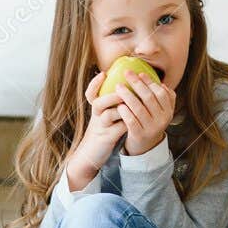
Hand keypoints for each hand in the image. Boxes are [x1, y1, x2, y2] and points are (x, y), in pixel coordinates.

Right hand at [65, 72, 127, 189]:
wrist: (91, 154)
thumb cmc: (102, 131)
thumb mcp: (104, 116)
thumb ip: (112, 104)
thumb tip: (127, 88)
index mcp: (96, 109)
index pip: (91, 94)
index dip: (94, 84)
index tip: (103, 74)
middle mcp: (96, 116)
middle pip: (98, 102)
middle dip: (112, 95)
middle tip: (123, 89)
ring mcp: (101, 127)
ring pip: (107, 115)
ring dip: (120, 109)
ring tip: (132, 104)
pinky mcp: (107, 138)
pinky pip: (117, 128)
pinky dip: (126, 123)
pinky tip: (136, 119)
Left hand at [114, 67, 175, 156]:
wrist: (145, 146)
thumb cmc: (150, 122)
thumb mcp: (161, 112)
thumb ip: (163, 98)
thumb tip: (160, 83)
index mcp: (168, 111)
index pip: (161, 93)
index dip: (150, 82)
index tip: (140, 73)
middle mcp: (162, 120)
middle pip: (149, 98)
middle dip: (137, 84)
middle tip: (127, 73)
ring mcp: (151, 129)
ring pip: (138, 108)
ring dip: (127, 95)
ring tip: (118, 87)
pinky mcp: (139, 136)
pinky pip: (131, 121)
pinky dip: (125, 112)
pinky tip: (119, 105)